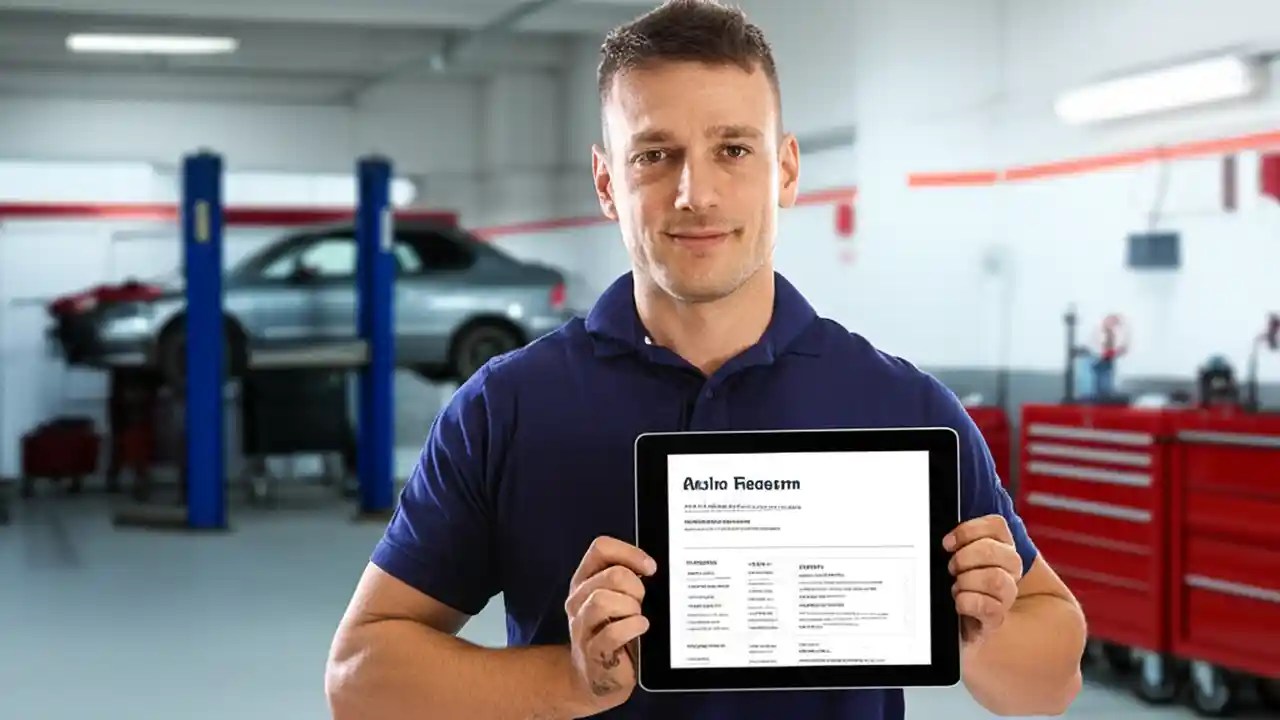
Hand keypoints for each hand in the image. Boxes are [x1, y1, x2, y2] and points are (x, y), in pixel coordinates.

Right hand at [564, 536, 655, 713]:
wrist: (600, 676)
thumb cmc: (615, 632)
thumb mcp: (620, 600)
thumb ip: (629, 580)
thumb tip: (653, 567)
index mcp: (585, 580)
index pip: (601, 548)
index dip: (629, 553)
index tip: (650, 569)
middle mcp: (579, 600)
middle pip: (611, 575)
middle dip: (636, 587)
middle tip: (642, 602)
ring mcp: (582, 627)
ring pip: (603, 600)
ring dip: (630, 607)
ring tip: (637, 617)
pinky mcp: (593, 652)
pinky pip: (613, 633)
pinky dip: (632, 627)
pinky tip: (641, 628)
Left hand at [944, 515, 1022, 646]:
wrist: (960, 626)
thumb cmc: (958, 586)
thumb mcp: (959, 559)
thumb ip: (959, 543)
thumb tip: (946, 538)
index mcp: (1001, 548)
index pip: (996, 526)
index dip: (969, 531)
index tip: (947, 543)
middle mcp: (1009, 570)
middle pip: (997, 551)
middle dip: (966, 557)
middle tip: (951, 567)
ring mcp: (1005, 596)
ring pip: (997, 579)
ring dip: (969, 580)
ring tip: (956, 586)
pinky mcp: (995, 619)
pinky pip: (990, 607)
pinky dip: (969, 602)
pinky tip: (959, 603)